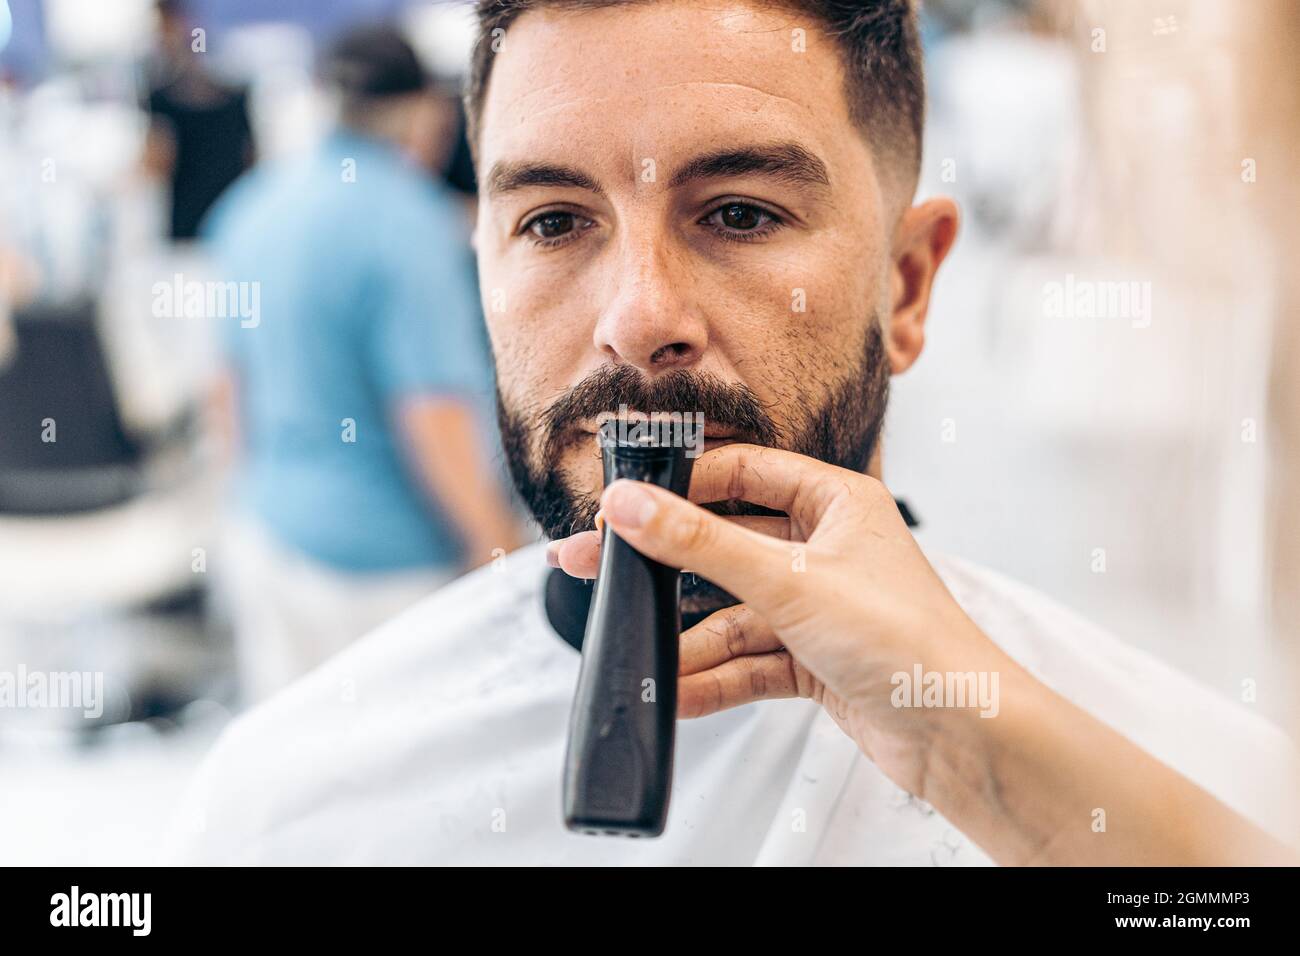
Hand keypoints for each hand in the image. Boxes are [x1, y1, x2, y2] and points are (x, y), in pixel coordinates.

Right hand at [547, 443, 1019, 797]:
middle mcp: (828, 548)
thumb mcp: (790, 580)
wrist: (962, 734)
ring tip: (647, 658)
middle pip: (728, 545)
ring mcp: (821, 606)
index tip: (627, 503)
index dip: (682, 485)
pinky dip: (717, 678)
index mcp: (836, 502)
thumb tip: (633, 503)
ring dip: (692, 641)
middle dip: (668, 568)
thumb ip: (702, 542)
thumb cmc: (910, 640)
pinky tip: (681, 693)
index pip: (743, 472)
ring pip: (735, 612)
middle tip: (603, 568)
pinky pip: (751, 660)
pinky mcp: (817, 658)